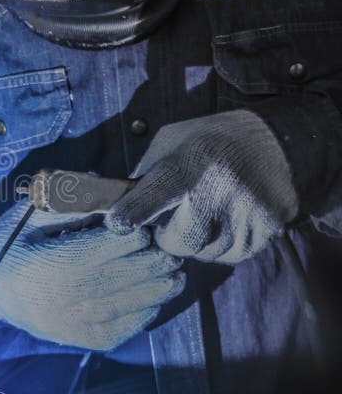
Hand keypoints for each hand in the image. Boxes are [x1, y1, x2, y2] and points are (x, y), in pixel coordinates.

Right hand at [0, 202, 184, 350]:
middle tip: (160, 242)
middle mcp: (78, 296)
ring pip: (146, 299)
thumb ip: (70, 202)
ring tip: (166, 266)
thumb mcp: (31, 214)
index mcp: (62, 261)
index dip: (138, 228)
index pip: (123, 241)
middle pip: (142, 269)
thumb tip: (111, 189)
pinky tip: (149, 292)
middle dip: (158, 253)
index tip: (138, 222)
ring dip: (164, 279)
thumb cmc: (13, 245)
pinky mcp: (93, 340)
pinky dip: (150, 305)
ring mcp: (87, 323)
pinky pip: (136, 323)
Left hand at [106, 110, 298, 263]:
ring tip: (205, 215)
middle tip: (173, 222)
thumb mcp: (170, 143)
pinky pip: (234, 255)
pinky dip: (224, 246)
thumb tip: (121, 206)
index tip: (118, 224)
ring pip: (207, 254)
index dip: (133, 213)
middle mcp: (219, 190)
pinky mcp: (270, 226)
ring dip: (199, 243)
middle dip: (170, 238)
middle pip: (182, 242)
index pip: (154, 195)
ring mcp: (248, 211)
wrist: (275, 139)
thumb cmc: (209, 141)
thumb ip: (146, 175)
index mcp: (188, 165)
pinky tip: (227, 221)